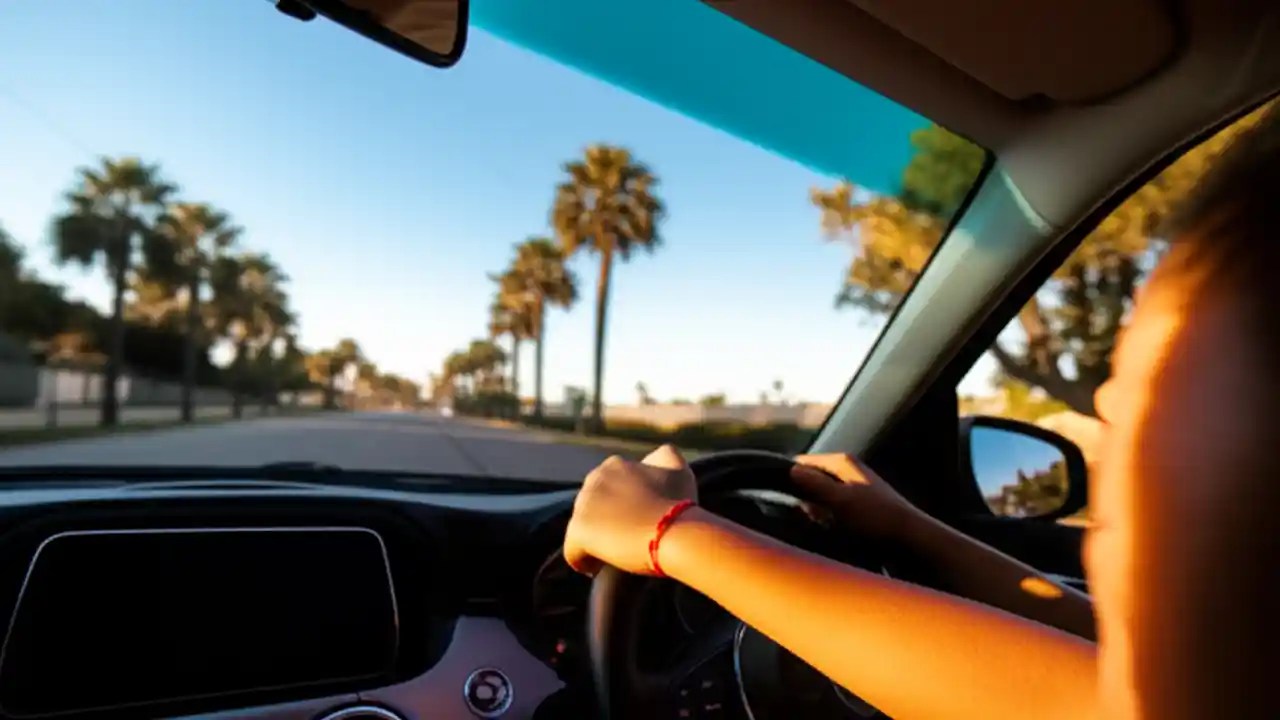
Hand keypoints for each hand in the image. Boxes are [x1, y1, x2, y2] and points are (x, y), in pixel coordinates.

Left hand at [564, 445, 696, 576]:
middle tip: (626, 539)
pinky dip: (582, 561)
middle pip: (593, 507)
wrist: (673, 530)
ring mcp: (583, 505)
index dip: (620, 506)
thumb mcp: (677, 467)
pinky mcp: (578, 530)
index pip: (609, 487)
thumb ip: (665, 455)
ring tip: (614, 555)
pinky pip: (573, 551)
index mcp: (615, 465)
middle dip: (605, 521)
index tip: (635, 519)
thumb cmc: (678, 502)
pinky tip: (595, 570)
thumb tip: (656, 455)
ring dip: (595, 540)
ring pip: (583, 528)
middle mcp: (594, 479)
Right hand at [790, 453, 923, 540]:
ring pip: (821, 500)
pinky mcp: (860, 508)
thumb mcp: (841, 501)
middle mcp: (848, 472)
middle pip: (811, 482)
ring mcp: (854, 490)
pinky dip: (831, 522)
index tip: (785, 497)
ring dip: (820, 515)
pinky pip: (834, 512)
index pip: (803, 462)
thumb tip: (790, 469)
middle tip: (815, 517)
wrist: (912, 540)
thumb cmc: (877, 518)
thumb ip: (815, 484)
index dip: (791, 478)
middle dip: (807, 501)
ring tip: (830, 527)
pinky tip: (838, 532)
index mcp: (843, 462)